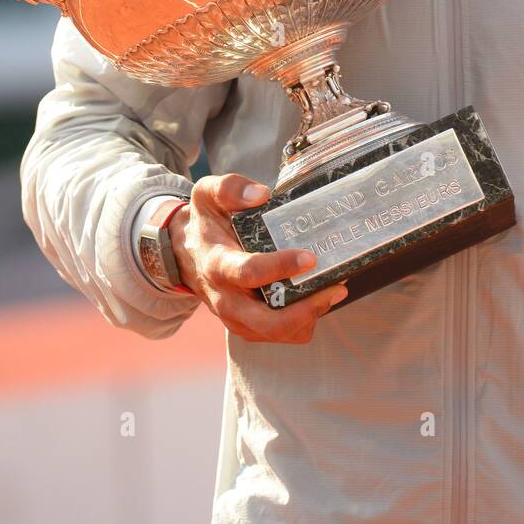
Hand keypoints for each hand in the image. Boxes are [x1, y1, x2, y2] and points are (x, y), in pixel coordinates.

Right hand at [169, 173, 347, 343]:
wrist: (188, 254)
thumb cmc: (206, 222)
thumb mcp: (207, 194)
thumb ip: (230, 188)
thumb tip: (261, 194)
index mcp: (217, 264)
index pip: (248, 272)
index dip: (281, 267)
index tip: (310, 257)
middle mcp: (225, 298)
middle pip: (267, 321)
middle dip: (305, 308)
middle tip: (335, 285)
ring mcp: (236, 317)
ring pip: (277, 333)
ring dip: (309, 316)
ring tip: (333, 289)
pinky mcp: (247, 327)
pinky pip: (279, 335)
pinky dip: (303, 322)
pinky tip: (318, 297)